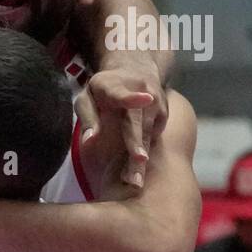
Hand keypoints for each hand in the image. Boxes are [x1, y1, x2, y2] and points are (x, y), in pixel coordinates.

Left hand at [73, 56, 167, 188]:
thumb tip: (89, 141)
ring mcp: (156, 105)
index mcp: (116, 86)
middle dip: (136, 149)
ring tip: (133, 183)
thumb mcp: (87, 95)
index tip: (145, 99)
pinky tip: (136, 175)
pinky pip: (152, 140)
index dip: (132, 98)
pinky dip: (144, 156)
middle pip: (137, 125)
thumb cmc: (103, 88)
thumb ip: (88, 116)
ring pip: (147, 137)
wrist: (137, 67)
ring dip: (140, 161)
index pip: (123, 93)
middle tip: (134, 175)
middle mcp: (141, 93)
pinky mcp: (164, 116)